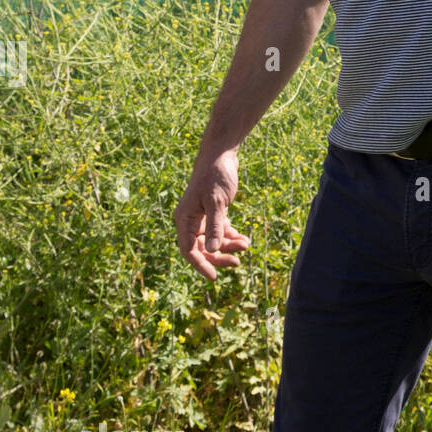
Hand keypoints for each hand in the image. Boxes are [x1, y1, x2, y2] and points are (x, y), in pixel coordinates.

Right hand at [175, 149, 250, 281]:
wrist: (221, 154)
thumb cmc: (216, 175)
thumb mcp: (217, 202)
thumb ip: (214, 226)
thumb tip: (211, 250)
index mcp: (185, 218)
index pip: (188, 250)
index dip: (200, 265)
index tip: (215, 277)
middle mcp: (191, 220)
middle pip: (202, 248)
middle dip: (218, 256)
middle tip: (237, 262)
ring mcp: (202, 217)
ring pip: (213, 240)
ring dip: (229, 246)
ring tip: (246, 245)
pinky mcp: (214, 212)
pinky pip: (221, 231)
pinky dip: (231, 236)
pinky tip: (244, 239)